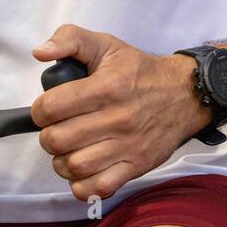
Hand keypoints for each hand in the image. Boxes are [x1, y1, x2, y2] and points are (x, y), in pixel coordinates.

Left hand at [30, 23, 208, 203]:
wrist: (186, 94)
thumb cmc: (141, 72)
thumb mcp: (107, 44)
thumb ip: (69, 39)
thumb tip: (40, 52)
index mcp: (106, 87)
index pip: (51, 107)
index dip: (40, 110)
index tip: (48, 109)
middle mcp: (117, 119)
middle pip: (57, 140)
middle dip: (48, 135)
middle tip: (58, 129)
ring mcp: (127, 146)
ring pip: (73, 167)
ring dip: (62, 160)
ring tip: (69, 148)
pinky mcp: (136, 166)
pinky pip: (97, 188)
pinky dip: (82, 184)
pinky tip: (83, 168)